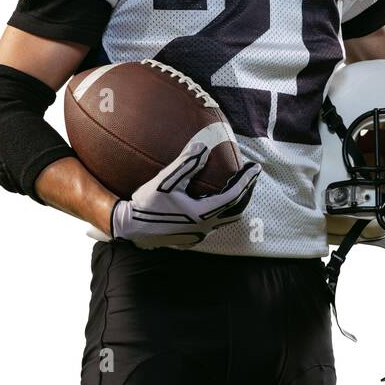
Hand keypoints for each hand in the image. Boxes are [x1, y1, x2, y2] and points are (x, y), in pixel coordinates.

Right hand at [101, 141, 259, 249]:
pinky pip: (213, 223)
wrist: (129, 228)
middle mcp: (203, 228)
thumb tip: (203, 146)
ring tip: (236, 186)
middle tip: (250, 176)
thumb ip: (185, 164)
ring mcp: (197, 235)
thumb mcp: (164, 181)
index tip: (255, 168)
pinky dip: (220, 209)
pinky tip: (213, 199)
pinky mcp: (189, 238)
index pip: (233, 196)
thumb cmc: (146, 204)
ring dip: (233, 202)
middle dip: (245, 193)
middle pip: (235, 211)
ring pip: (225, 219)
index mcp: (202, 214)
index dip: (246, 181)